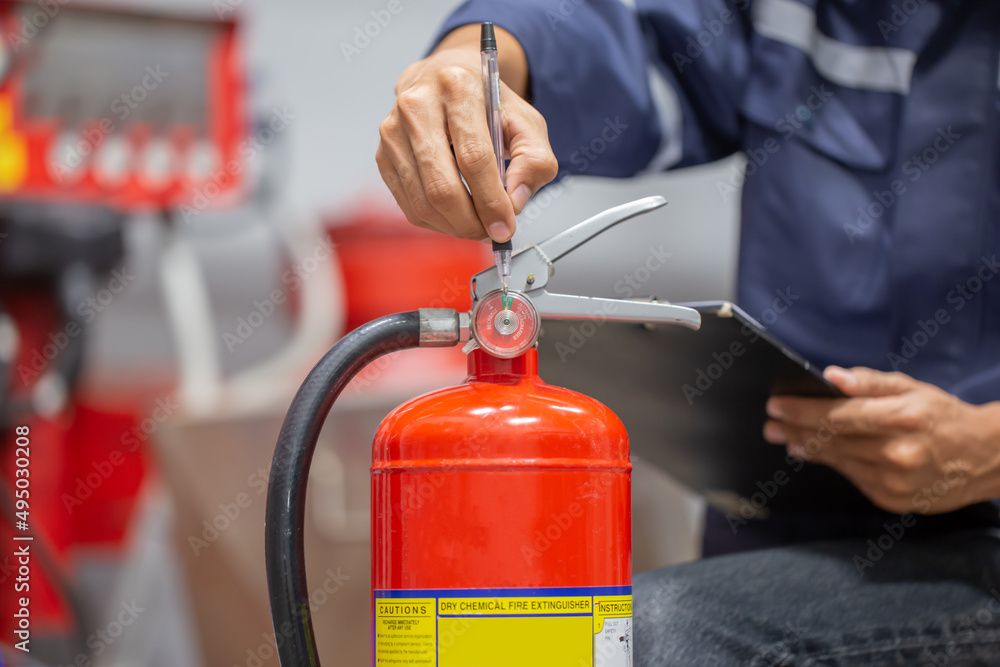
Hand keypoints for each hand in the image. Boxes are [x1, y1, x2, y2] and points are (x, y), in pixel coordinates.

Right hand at [376, 25, 557, 241]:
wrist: (446, 81)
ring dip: (454, 226)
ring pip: (423, 202)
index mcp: (457, 88)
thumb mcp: (526, 122)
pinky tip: (455, 215)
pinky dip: (437, 222)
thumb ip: (534, 161)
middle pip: (442, 186)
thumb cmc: (486, 104)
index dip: (491, 201)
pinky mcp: (383, 155)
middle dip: (471, 222)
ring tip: (477, 225)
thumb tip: (515, 201)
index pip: (474, 157)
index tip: (505, 226)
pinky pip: (410, 206)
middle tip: (491, 232)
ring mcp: (393, 132)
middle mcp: (417, 105)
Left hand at [763, 366, 999, 513]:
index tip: (776, 406)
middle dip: (794, 430)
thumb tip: (830, 377)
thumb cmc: (942, 416)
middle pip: (831, 440)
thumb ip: (869, 383)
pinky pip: (852, 478)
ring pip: (837, 461)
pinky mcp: (892, 500)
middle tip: (770, 424)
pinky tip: (816, 453)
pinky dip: (833, 464)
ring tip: (785, 438)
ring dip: (806, 449)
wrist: (985, 457)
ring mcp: (894, 482)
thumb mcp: (910, 388)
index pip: (837, 414)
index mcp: (902, 419)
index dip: (801, 410)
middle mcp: (898, 453)